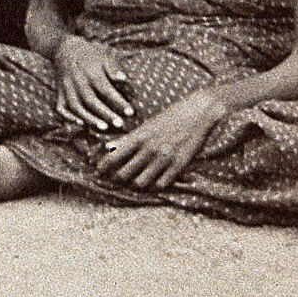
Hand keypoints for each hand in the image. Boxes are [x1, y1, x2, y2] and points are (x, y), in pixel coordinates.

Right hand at [53, 35, 133, 133]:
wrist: (64, 48)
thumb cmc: (89, 54)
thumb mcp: (103, 56)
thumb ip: (113, 69)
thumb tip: (124, 79)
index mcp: (91, 72)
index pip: (106, 89)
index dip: (118, 101)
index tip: (130, 112)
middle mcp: (78, 81)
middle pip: (91, 100)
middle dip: (106, 114)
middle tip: (120, 124)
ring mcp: (66, 88)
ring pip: (76, 107)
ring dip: (89, 118)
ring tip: (104, 127)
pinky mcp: (59, 93)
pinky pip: (61, 108)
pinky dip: (70, 117)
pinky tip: (81, 124)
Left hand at [96, 91, 227, 193]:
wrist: (199, 112)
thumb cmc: (171, 116)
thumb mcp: (147, 124)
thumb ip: (129, 138)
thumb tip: (109, 147)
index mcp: (139, 136)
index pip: (113, 157)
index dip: (103, 167)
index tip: (99, 172)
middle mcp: (149, 148)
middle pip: (124, 174)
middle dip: (118, 179)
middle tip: (117, 179)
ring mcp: (165, 158)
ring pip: (141, 183)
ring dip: (137, 184)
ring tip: (137, 181)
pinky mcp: (179, 165)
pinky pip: (162, 184)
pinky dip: (156, 184)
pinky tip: (156, 180)